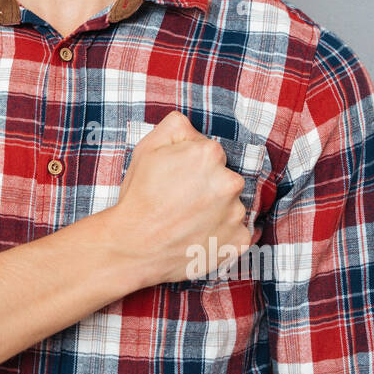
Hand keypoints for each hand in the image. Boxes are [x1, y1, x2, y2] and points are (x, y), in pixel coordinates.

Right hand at [101, 110, 251, 289]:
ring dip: (215, 211)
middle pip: (224, 178)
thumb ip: (176, 126)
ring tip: (187, 221)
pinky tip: (198, 235)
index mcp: (210, 154)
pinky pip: (237, 233)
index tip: (178, 179)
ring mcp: (237, 213)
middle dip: (208, 187)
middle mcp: (230, 182)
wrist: (134, 247)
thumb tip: (194, 129)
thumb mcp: (147, 148)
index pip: (211, 153)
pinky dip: (221, 234)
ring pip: (231, 205)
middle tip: (181, 201)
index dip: (192, 166)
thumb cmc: (139, 198)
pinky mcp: (239, 241)